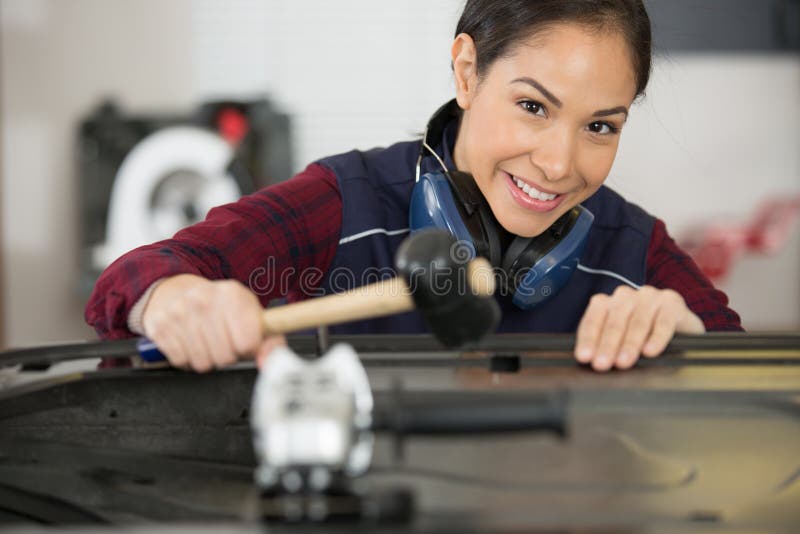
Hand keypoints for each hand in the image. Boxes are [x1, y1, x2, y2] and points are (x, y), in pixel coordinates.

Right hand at [141, 274, 285, 371]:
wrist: (177, 291)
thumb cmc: (221, 308)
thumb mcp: (249, 314)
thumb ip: (269, 340)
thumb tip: (268, 363)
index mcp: (232, 294)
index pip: (248, 342)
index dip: (249, 348)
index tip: (244, 340)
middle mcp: (204, 299)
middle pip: (225, 357)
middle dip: (228, 355)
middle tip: (224, 341)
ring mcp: (179, 312)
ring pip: (203, 363)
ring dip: (208, 358)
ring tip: (207, 341)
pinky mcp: (161, 326)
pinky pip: (181, 361)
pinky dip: (188, 358)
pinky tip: (190, 342)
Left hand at [574, 285, 704, 371]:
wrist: (680, 326)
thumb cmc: (644, 335)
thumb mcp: (621, 340)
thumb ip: (606, 346)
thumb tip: (591, 364)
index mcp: (608, 302)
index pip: (593, 319)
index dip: (588, 339)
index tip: (584, 357)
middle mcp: (626, 296)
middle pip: (614, 322)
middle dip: (607, 345)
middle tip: (601, 364)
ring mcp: (650, 297)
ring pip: (637, 322)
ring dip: (629, 344)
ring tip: (623, 362)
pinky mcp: (672, 303)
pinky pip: (663, 322)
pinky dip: (656, 338)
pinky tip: (650, 351)